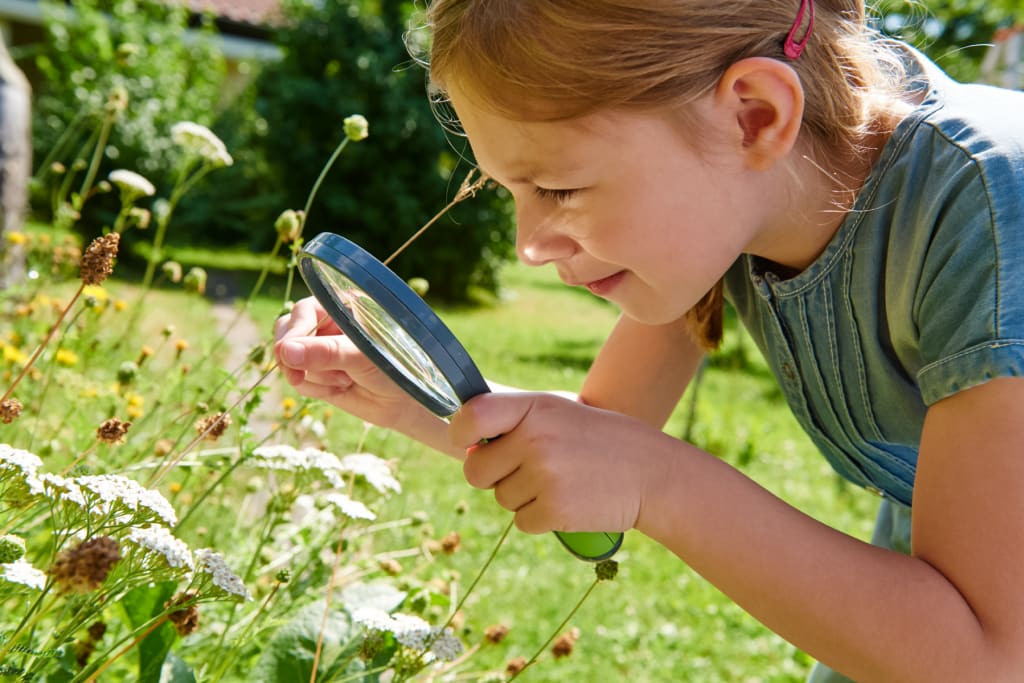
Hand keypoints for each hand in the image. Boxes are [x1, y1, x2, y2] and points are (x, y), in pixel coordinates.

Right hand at [273, 297, 436, 436]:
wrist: (406, 402)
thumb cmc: (396, 368)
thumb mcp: (364, 356)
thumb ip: (327, 352)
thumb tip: (286, 351)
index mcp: (343, 307)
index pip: (304, 311)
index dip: (294, 332)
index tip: (288, 354)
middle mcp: (327, 324)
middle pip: (287, 332)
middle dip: (294, 357)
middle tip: (298, 376)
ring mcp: (320, 349)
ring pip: (290, 360)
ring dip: (315, 377)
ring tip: (347, 380)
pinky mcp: (317, 373)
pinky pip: (299, 380)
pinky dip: (315, 389)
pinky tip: (341, 389)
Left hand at [452, 392, 670, 534]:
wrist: (652, 473)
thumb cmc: (599, 441)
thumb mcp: (559, 414)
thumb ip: (515, 424)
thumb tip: (468, 450)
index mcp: (534, 407)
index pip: (473, 416)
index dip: (461, 433)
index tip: (469, 442)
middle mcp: (535, 438)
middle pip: (476, 471)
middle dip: (493, 477)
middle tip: (527, 471)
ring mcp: (545, 475)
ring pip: (501, 498)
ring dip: (522, 498)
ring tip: (561, 482)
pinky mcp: (555, 510)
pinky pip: (521, 522)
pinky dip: (540, 518)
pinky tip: (568, 501)